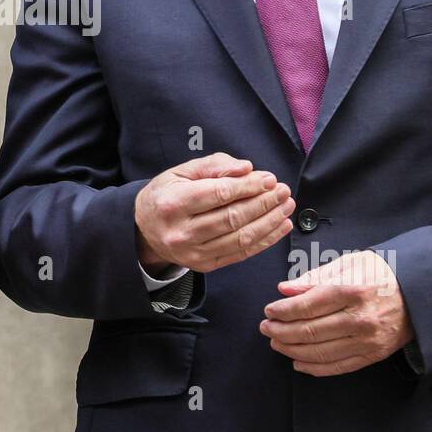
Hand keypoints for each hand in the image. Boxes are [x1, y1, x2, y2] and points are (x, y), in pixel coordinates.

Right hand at [135, 152, 292, 273]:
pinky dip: (264, 241)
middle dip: (264, 203)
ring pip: (240, 238)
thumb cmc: (167, 195)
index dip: (248, 186)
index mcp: (173, 203)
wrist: (144, 230)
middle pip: (232, 218)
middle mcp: (181, 231)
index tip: (269, 179)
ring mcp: (192, 252)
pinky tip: (279, 227)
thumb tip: (246, 169)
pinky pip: (240, 254)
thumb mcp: (181, 172)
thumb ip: (213, 166)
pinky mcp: (203, 266)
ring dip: (269, 223)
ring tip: (286, 207)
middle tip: (283, 191)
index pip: (218, 194)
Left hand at [259, 250, 412, 375]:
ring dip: (292, 349)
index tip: (269, 310)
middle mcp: (360, 318)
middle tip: (266, 328)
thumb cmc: (381, 274)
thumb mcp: (349, 264)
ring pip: (320, 351)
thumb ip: (315, 277)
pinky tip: (297, 361)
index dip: (283, 310)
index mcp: (353, 291)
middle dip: (281, 331)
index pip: (308, 305)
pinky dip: (314, 367)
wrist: (419, 294)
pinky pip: (338, 366)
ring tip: (276, 343)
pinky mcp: (373, 355)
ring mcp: (367, 340)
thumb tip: (285, 290)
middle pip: (310, 330)